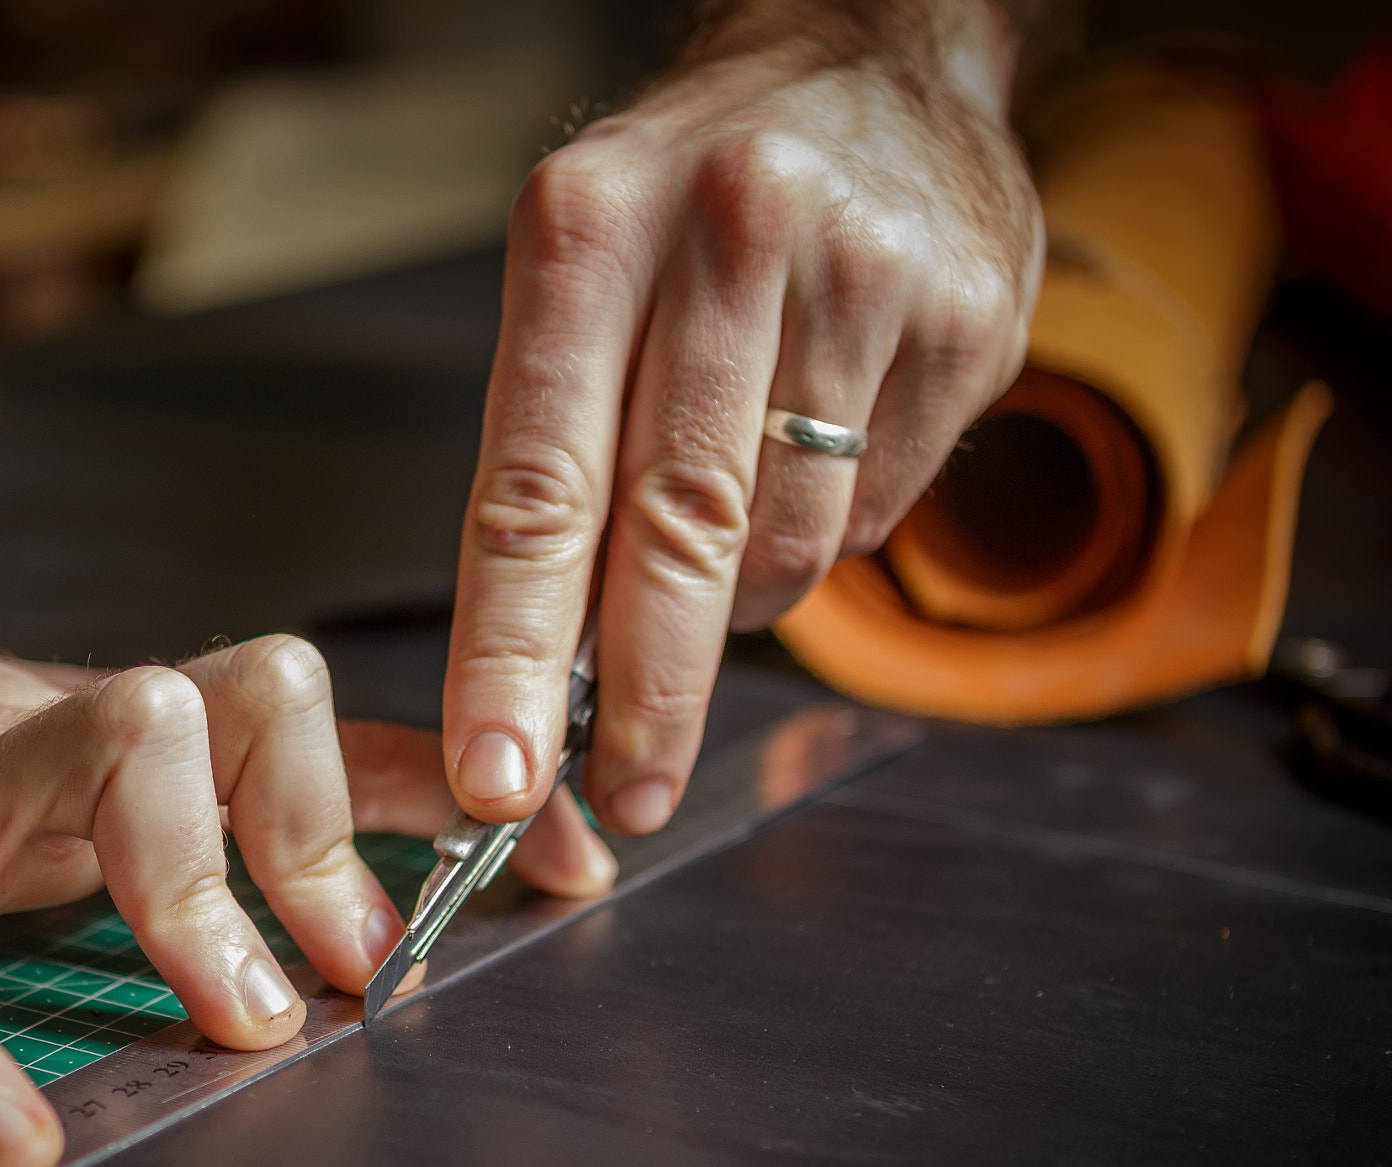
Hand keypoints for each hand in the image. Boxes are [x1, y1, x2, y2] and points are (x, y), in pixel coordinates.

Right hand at [0, 477, 613, 1166]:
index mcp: (97, 738)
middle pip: (247, 702)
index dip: (452, 784)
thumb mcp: (2, 783)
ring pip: (117, 751)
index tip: (567, 849)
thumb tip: (269, 924)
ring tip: (233, 1015)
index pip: (311, 726)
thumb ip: (132, 839)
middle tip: (355, 965)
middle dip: (334, 832)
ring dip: (203, 890)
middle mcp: (44, 738)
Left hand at [443, 0, 1042, 832]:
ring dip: (738, 599)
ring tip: (721, 541)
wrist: (873, 58)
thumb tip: (551, 670)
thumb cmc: (690, 194)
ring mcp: (866, 275)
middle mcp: (730, 237)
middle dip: (644, 698)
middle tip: (624, 794)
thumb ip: (557, 450)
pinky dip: (825, 530)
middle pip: (676, 532)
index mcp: (591, 230)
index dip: (513, 650)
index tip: (495, 767)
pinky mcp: (969, 320)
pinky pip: (875, 510)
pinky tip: (813, 455)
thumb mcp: (581, 270)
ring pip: (787, 541)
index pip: (538, 485)